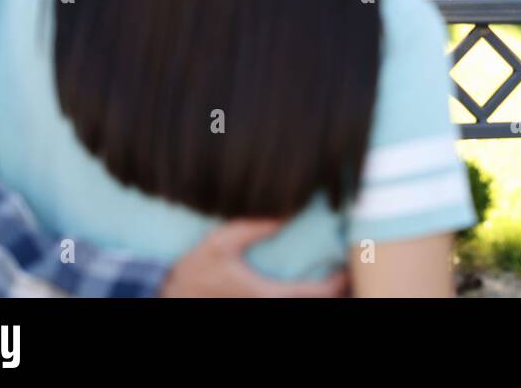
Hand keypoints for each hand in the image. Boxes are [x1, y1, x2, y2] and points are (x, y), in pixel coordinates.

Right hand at [160, 219, 349, 297]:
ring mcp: (264, 309)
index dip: (340, 281)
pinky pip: (290, 302)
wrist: (171, 295)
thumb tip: (286, 210)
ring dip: (320, 292)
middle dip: (337, 287)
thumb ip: (253, 226)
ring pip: (304, 304)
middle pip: (317, 303)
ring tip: (334, 271)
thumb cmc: (196, 271)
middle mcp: (271, 307)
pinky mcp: (257, 306)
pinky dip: (305, 293)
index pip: (319, 294)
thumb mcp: (220, 242)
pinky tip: (309, 278)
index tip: (348, 263)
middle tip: (349, 264)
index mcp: (270, 296)